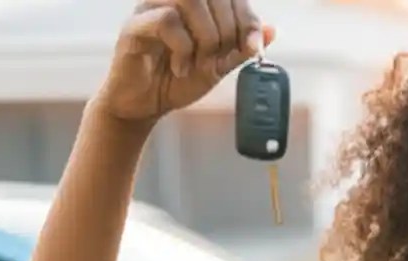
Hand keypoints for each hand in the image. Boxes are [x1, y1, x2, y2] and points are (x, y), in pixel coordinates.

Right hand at [92, 0, 276, 123]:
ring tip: (201, 61)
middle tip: (219, 58)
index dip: (247, 19)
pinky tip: (180, 67)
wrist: (146, 104)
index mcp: (197, 5)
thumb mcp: (219, 65)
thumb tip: (272, 30)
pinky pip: (166, 19)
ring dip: (206, 35)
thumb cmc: (178, 79)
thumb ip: (242, 48)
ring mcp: (152, 7)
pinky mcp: (135, 25)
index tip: (251, 47)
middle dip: (227, 30)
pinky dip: (182, 47)